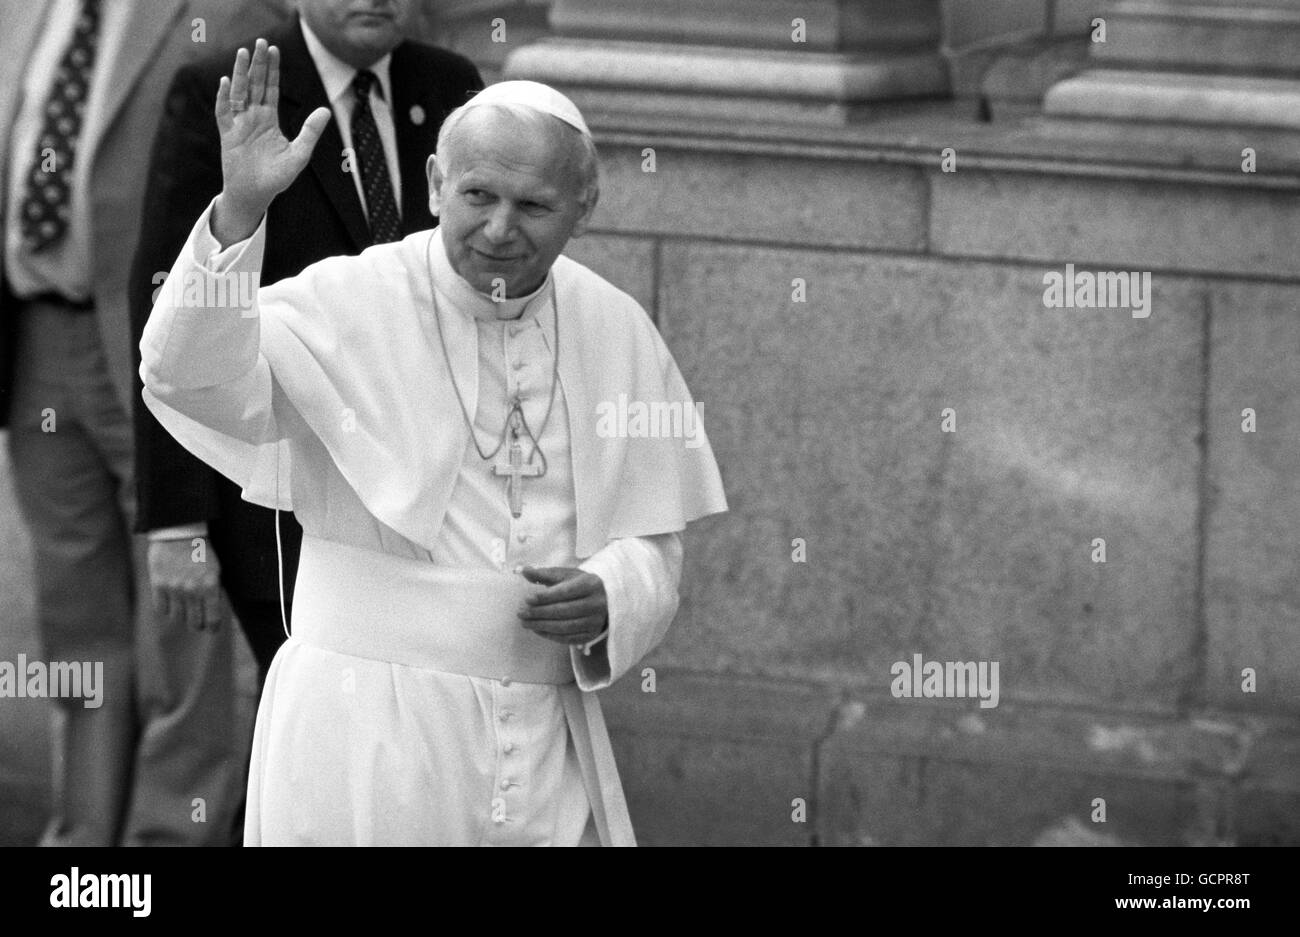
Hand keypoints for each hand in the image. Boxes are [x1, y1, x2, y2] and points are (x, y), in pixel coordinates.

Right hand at [148, 538, 227, 631]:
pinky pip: (161, 609)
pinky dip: (166, 608)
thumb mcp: (215, 570)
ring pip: (177, 618)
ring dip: (181, 615)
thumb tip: (213, 612)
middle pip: (194, 623)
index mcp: (210, 586)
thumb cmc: (201, 551)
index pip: (212, 619)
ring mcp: (174, 589)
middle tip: (197, 620)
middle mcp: (192, 590)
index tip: (212, 628)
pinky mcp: (158, 585)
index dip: (213, 627)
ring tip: (184, 607)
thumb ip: (214, 591)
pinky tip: (170, 601)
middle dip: (197, 623)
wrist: (179, 531)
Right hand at [212, 38, 330, 244]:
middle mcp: (253, 118)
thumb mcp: (299, 155)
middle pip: (254, 85)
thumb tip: (326, 110)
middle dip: (257, 64)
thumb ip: (310, 132)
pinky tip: (226, 82)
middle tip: (259, 42)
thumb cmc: (277, 178)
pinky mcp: (228, 135)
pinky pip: (224, 112)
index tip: (273, 50)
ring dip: (240, 73)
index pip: (270, 88)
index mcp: (269, 119)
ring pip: (238, 93)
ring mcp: (239, 124)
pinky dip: (224, 97)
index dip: (272, 70)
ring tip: (242, 53)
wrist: (256, 196)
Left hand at [518, 567, 607, 647]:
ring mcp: (595, 621)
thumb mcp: (566, 575)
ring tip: (525, 622)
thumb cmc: (581, 585)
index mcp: (591, 584)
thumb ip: (545, 574)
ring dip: (541, 625)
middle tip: (520, 613)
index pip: (565, 592)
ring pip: (565, 626)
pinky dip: (550, 635)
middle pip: (563, 610)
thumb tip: (525, 570)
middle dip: (539, 612)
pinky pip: (568, 638)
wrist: (605, 600)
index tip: (527, 599)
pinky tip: (537, 629)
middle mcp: (596, 604)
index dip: (545, 597)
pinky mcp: (591, 635)